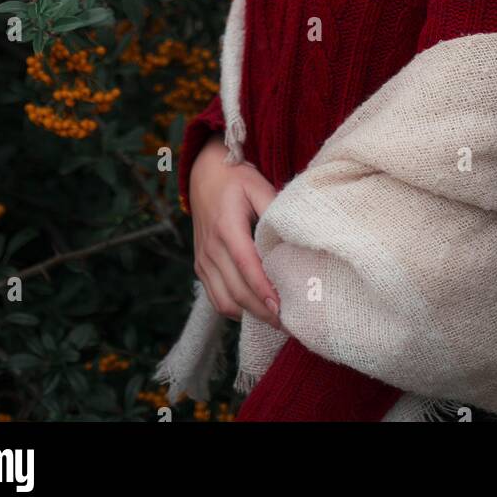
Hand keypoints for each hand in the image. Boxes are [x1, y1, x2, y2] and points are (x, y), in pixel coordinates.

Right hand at [189, 134, 284, 331]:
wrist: (203, 174)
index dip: (264, 291)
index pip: (246, 266)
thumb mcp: (257, 186)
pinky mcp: (200, 266)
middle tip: (289, 323)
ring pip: (224, 301)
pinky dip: (234, 309)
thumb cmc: (236, 179)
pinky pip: (216, 298)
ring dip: (249, 315)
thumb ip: (274, 209)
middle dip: (263, 311)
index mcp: (227, 227)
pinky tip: (255, 310)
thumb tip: (296, 235)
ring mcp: (203, 260)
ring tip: (275, 321)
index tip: (283, 309)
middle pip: (237, 291)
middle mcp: (211, 248)